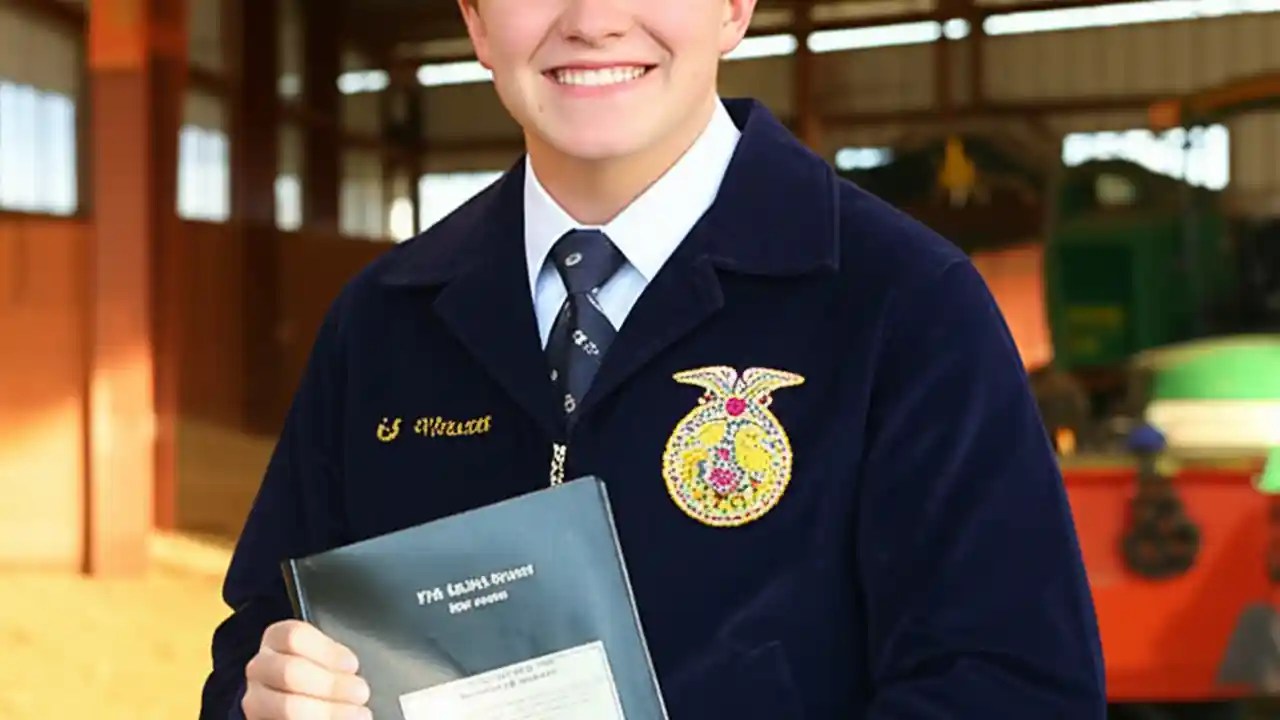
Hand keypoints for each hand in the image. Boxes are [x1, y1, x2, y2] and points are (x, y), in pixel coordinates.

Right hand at [242, 619, 370, 719]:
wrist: (303, 708)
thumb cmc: (322, 678)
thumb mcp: (326, 659)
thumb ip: (333, 659)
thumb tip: (350, 670)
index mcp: (275, 640)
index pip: (294, 636)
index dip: (327, 651)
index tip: (352, 666)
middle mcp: (259, 669)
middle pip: (290, 671)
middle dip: (330, 684)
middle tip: (361, 692)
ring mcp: (256, 700)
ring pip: (288, 706)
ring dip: (328, 711)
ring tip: (360, 714)